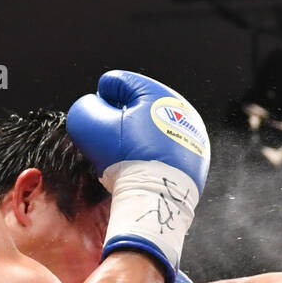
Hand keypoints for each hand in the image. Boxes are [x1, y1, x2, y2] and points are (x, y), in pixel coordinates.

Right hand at [67, 71, 209, 282]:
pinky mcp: (196, 161)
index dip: (104, 92)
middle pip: (143, 105)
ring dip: (140, 134)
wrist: (157, 199)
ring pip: (158, 128)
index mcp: (160, 94)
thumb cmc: (126, 160)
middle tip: (109, 129)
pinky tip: (142, 163)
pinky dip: (155, 152)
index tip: (98, 104)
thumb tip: (94, 105)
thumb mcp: (90, 126)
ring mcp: (194, 137)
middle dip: (123, 113)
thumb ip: (85, 107)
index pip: (123, 83)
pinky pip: (168, 150)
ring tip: (125, 149)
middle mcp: (184, 112)